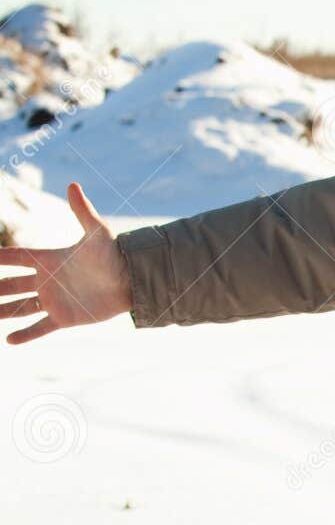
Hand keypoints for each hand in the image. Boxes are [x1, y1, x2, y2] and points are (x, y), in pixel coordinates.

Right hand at [0, 181, 131, 344]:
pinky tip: (9, 340)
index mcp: (50, 259)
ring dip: (2, 311)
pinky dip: (25, 335)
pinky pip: (40, 328)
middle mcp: (48, 281)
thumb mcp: (97, 232)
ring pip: (19, 307)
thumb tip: (73, 184)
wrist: (133, 281)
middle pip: (10, 284)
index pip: (16, 257)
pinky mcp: (65, 318)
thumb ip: (82, 211)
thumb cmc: (114, 255)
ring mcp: (55, 300)